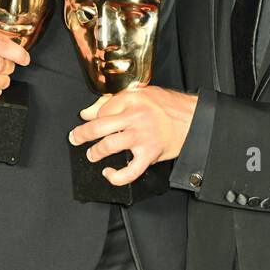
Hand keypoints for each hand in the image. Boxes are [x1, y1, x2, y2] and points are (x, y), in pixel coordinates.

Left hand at [68, 85, 197, 185]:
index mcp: (133, 99)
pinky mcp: (149, 154)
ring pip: (109, 146)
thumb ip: (113, 101)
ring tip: (92, 155)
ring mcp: (142, 137)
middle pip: (99, 126)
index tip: (88, 121)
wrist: (194, 119)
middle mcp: (136, 117)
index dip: (92, 117)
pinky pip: (128, 171)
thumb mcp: (142, 93)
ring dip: (95, 153)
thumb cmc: (169, 107)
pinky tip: (109, 173)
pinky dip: (115, 176)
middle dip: (82, 134)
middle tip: (75, 138)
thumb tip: (88, 112)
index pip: (103, 109)